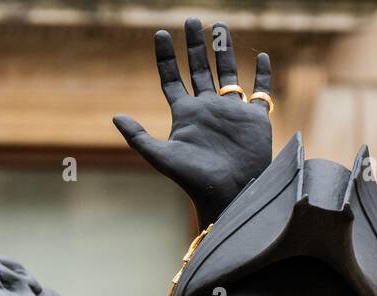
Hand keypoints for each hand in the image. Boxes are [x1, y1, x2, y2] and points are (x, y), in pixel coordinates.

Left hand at [113, 18, 272, 226]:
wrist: (229, 194)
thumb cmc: (194, 180)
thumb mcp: (161, 157)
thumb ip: (139, 137)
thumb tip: (115, 117)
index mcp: (185, 115)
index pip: (171, 80)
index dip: (165, 57)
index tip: (160, 34)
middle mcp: (207, 109)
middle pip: (198, 70)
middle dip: (194, 45)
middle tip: (191, 19)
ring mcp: (231, 112)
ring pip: (227, 73)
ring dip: (223, 51)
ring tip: (219, 26)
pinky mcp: (255, 119)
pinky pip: (260, 92)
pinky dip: (262, 75)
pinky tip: (261, 57)